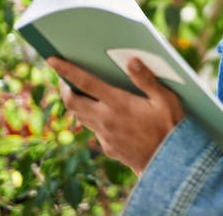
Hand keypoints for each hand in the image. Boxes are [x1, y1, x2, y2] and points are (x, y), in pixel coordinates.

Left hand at [47, 56, 184, 174]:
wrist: (171, 163)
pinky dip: (94, 118)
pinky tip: (107, 115)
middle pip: (72, 102)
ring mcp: (105, 136)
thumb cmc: (171, 127)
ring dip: (78, 103)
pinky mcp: (108, 147)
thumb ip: (147, 79)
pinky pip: (95, 130)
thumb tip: (131, 60)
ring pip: (81, 116)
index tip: (51, 59)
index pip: (85, 83)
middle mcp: (106, 120)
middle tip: (66, 78)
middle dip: (65, 88)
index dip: (66, 70)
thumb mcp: (166, 99)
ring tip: (84, 93)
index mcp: (118, 103)